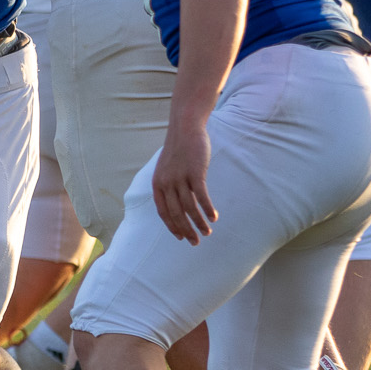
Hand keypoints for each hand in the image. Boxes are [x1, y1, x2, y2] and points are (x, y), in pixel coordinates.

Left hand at [151, 121, 216, 243]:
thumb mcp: (167, 168)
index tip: (180, 237)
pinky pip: (201, 197)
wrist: (185, 127)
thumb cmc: (178, 149)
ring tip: (207, 232)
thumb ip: (169, 185)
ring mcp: (180, 178)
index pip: (163, 212)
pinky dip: (208, 209)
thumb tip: (178, 204)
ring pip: (189, 208)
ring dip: (199, 223)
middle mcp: (166, 183)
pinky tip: (213, 217)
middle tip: (195, 242)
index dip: (172, 226)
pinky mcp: (195, 173)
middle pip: (176, 213)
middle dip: (186, 230)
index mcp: (157, 183)